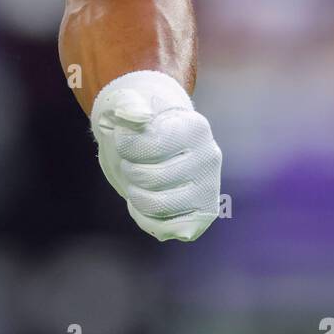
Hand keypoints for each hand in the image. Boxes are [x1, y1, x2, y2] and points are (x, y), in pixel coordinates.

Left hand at [90, 70, 221, 241]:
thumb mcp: (130, 105)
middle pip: (150, 178)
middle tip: (131, 161)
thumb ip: (128, 105)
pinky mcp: (203, 214)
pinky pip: (164, 228)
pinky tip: (144, 199)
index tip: (123, 136)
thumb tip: (137, 116)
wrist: (161, 143)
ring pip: (156, 206)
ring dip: (135, 194)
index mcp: (195, 127)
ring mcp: (209, 188)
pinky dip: (144, 217)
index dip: (125, 144)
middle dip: (130, 170)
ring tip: (137, 180)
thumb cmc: (143, 124)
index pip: (149, 145)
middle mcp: (209, 157)